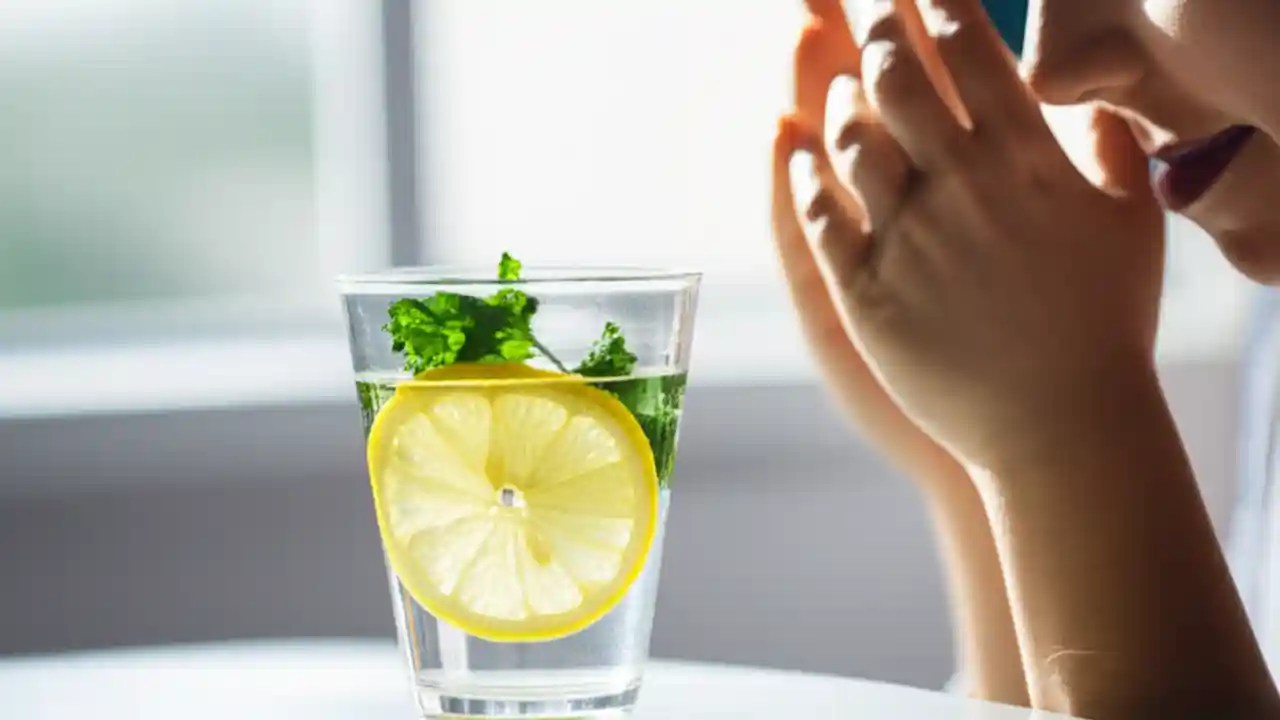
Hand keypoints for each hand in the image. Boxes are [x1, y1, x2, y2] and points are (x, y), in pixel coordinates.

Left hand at [801, 0, 1164, 469]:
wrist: (1061, 427)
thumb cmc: (1105, 328)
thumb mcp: (1130, 228)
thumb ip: (1109, 155)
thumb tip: (1096, 108)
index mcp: (1025, 162)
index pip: (971, 52)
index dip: (939, 7)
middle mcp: (959, 187)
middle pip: (899, 78)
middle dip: (877, 30)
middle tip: (866, 12)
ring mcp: (905, 238)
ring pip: (850, 139)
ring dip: (838, 99)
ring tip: (840, 85)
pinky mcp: (864, 289)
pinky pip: (817, 213)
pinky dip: (804, 173)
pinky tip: (799, 153)